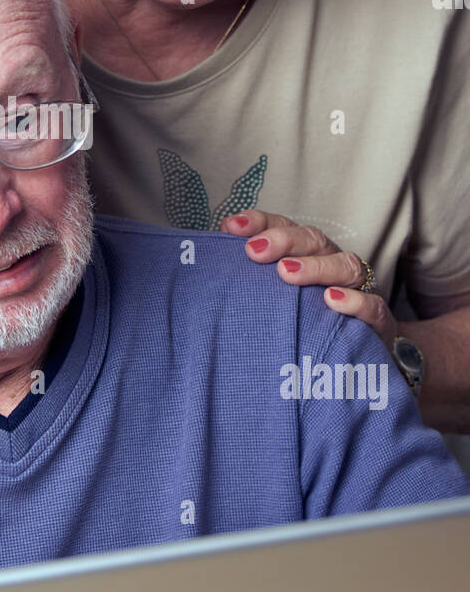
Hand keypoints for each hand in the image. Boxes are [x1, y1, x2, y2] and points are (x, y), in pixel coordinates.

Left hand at [220, 210, 396, 346]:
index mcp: (307, 257)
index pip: (285, 228)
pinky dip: (355, 301)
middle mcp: (333, 267)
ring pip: (346, 266)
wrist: (358, 369)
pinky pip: (374, 307)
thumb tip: (212, 267)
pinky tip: (332, 301)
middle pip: (315, 241)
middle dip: (284, 241)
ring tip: (286, 273)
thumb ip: (252, 285)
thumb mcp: (277, 304)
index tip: (231, 227)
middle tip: (255, 251)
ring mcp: (360, 292)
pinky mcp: (379, 323)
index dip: (260, 222)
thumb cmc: (308, 327)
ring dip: (315, 267)